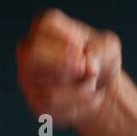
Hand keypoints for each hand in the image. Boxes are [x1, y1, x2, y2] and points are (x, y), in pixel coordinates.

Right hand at [15, 8, 121, 128]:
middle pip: (33, 54)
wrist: (98, 86)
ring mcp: (27, 78)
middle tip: (85, 69)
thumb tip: (88, 65)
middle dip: (63, 64)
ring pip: (48, 90)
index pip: (47, 25)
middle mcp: (28, 50)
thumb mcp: (108, 48)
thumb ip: (101, 50)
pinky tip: (86, 100)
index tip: (83, 47)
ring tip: (92, 85)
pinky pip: (54, 109)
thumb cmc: (99, 59)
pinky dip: (78, 107)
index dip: (68, 38)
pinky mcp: (35, 103)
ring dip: (79, 91)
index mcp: (44, 27)